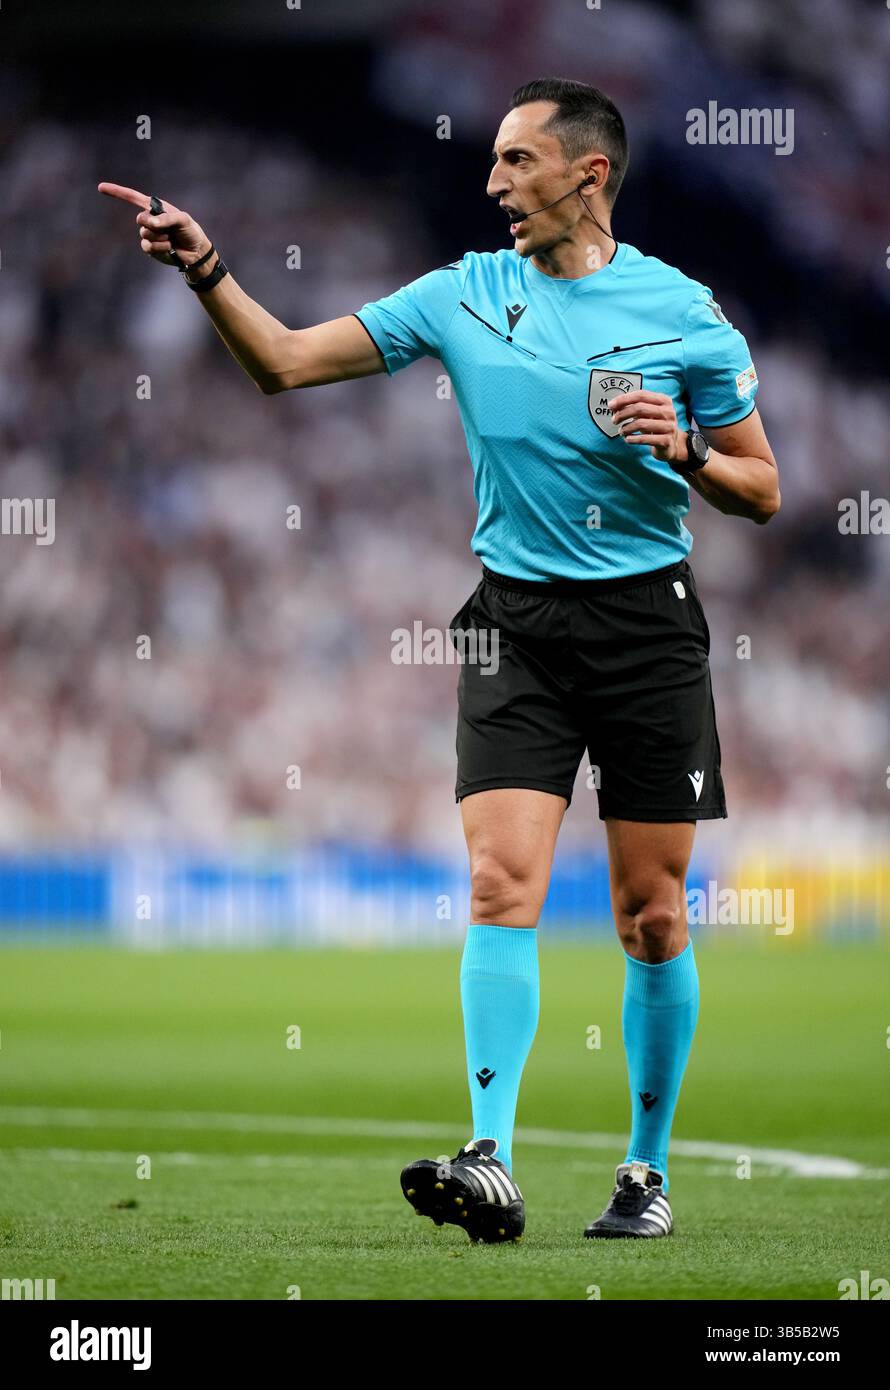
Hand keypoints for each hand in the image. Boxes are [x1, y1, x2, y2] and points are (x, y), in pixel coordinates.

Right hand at [97, 182, 211, 267]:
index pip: (132, 197)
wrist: (195, 251)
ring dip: (160, 238)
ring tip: (171, 239)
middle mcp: (149, 219)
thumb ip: (167, 219)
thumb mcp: (183, 219)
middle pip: (140, 219)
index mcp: (155, 207)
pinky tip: (169, 247)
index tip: (100, 187)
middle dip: (153, 224)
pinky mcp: (150, 248)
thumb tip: (151, 224)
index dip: (117, 192)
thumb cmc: (190, 231)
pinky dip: (160, 247)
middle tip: (168, 229)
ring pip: (144, 234)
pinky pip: (147, 246)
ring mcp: (149, 234)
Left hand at [608, 389, 685, 463]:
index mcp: (664, 401)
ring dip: (626, 428)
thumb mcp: (647, 413)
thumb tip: (613, 406)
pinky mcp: (666, 441)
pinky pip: (645, 439)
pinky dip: (632, 439)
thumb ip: (633, 407)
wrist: (671, 445)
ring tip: (621, 431)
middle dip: (623, 414)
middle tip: (614, 420)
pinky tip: (627, 439)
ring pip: (641, 424)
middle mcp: (669, 412)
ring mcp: (669, 427)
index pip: (641, 395)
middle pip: (640, 408)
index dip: (624, 399)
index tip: (611, 405)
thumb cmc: (655, 425)